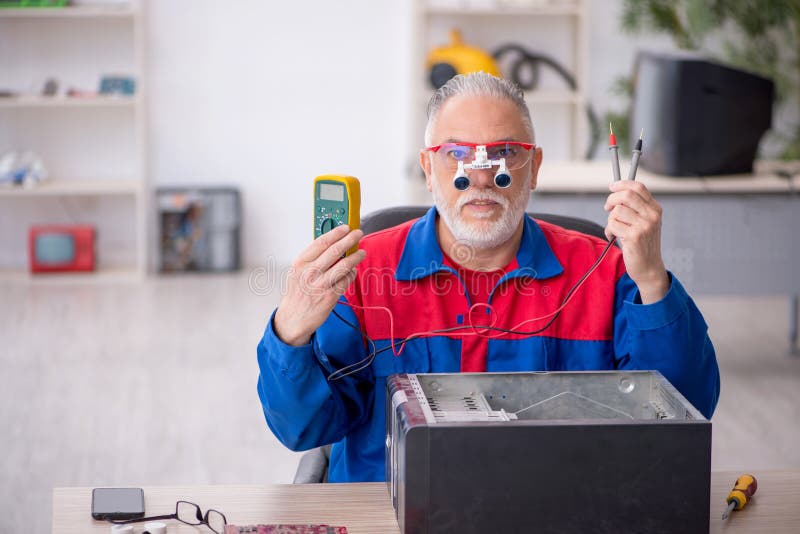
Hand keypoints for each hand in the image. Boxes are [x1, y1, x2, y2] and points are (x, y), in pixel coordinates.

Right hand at [274, 224, 365, 345]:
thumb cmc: (297, 292)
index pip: (321, 242)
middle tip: (358, 234)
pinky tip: (351, 272)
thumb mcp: (298, 271)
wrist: (293, 318)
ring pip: (344, 265)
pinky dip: (351, 274)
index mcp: (301, 263)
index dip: (336, 233)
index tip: (345, 227)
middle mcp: (310, 273)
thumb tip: (333, 242)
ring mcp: (320, 285)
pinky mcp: (330, 296)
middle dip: (350, 240)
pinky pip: (346, 280)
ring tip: (361, 252)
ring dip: (356, 257)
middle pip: (335, 251)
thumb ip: (313, 258)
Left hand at [604, 181, 668, 303]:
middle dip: (611, 199)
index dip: (622, 184)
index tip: (612, 186)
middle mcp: (652, 216)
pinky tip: (615, 238)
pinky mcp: (634, 236)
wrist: (648, 267)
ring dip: (610, 220)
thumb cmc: (641, 244)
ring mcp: (644, 226)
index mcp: (655, 209)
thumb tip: (615, 193)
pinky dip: (609, 231)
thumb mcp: (644, 223)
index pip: (639, 187)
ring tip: (615, 230)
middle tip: (607, 208)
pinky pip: (612, 225)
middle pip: (626, 195)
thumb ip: (634, 208)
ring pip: (616, 211)